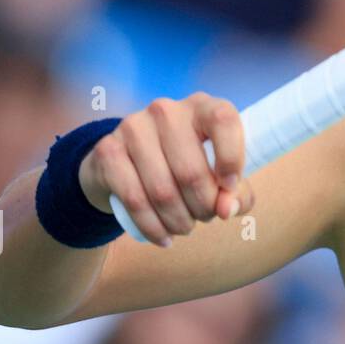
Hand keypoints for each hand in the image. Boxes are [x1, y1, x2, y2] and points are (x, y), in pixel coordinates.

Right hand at [78, 93, 253, 246]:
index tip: (229, 187)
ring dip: (179, 221)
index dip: (232, 158)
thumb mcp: (217, 175)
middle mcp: (167, 110)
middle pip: (192, 171)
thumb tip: (227, 210)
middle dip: (203, 207)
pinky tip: (163, 238)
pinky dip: (152, 227)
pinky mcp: (108, 149)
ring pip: (162, 190)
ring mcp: (133, 127)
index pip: (224, 120)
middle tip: (205, 218)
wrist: (124, 163)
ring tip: (185, 228)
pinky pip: (134, 199)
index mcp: (201, 106)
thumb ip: (236, 193)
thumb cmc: (185, 166)